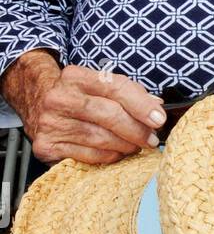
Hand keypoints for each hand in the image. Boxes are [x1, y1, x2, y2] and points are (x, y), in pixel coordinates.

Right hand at [27, 65, 165, 165]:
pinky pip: (88, 156)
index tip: (158, 119)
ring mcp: (51, 123)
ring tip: (136, 145)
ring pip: (101, 139)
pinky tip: (117, 152)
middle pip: (110, 116)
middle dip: (137, 130)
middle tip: (151, 138)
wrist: (36, 100)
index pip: (116, 88)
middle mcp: (60, 99)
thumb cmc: (76, 93)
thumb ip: (128, 93)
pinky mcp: (47, 145)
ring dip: (126, 145)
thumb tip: (155, 108)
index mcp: (75, 77)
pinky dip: (109, 156)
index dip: (141, 105)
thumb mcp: (98, 83)